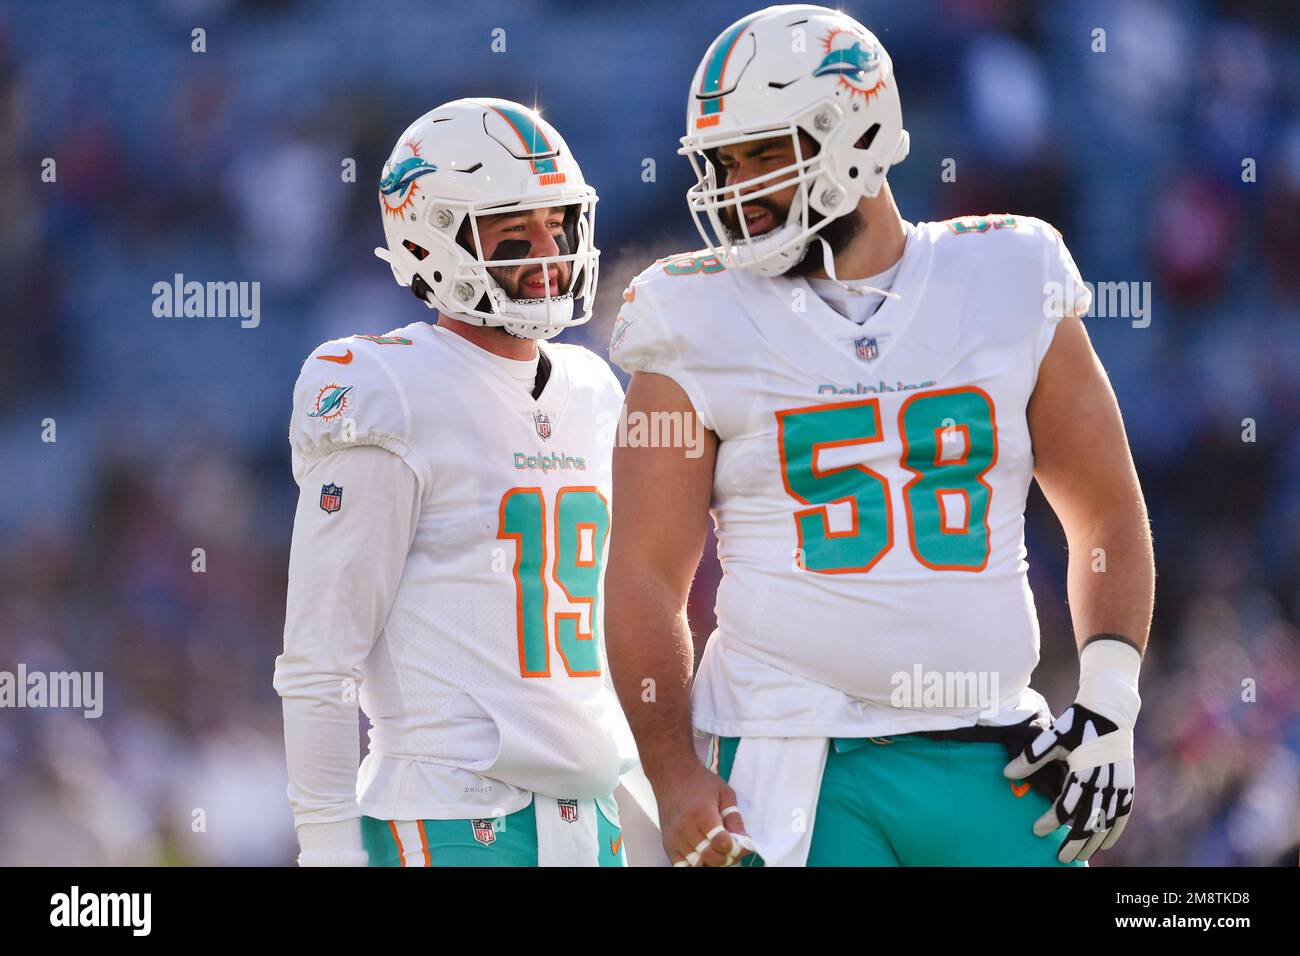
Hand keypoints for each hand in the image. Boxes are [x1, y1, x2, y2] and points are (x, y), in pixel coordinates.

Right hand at [652, 759, 754, 866]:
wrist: (671, 775)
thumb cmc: (699, 781)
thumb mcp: (724, 792)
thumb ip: (734, 817)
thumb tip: (744, 840)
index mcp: (702, 813)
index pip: (721, 842)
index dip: (736, 848)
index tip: (742, 844)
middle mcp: (686, 828)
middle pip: (711, 857)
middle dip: (727, 857)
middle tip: (732, 848)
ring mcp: (674, 838)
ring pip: (697, 864)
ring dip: (712, 862)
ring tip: (717, 850)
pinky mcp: (667, 844)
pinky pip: (681, 865)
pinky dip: (695, 865)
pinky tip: (703, 856)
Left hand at [1004, 703, 1134, 863]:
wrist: (1110, 709)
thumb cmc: (1077, 721)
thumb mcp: (1053, 735)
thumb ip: (1031, 757)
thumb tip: (1006, 774)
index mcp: (1085, 771)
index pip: (1066, 807)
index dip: (1050, 820)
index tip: (1036, 829)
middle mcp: (1105, 782)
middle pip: (1089, 822)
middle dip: (1074, 842)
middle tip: (1061, 857)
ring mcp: (1119, 784)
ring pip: (1107, 822)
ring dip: (1093, 841)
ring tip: (1080, 855)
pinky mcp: (1128, 783)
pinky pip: (1123, 814)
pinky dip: (1115, 830)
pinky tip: (1105, 843)